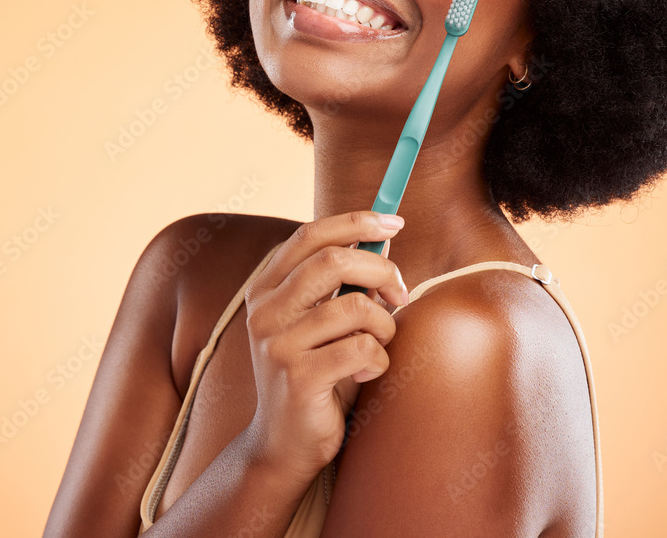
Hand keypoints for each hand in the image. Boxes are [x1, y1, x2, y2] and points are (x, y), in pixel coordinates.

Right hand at [242, 210, 407, 485]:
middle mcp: (264, 311)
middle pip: (334, 261)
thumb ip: (344, 280)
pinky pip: (361, 348)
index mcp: (266, 287)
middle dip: (381, 271)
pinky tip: (367, 373)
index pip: (310, 235)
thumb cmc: (314, 371)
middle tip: (401, 294)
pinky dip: (379, 358)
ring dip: (383, 324)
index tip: (393, 223)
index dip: (355, 222)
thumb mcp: (323, 318)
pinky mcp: (298, 379)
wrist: (283, 444)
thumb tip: (382, 236)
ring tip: (380, 342)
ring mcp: (278, 345)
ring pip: (354, 307)